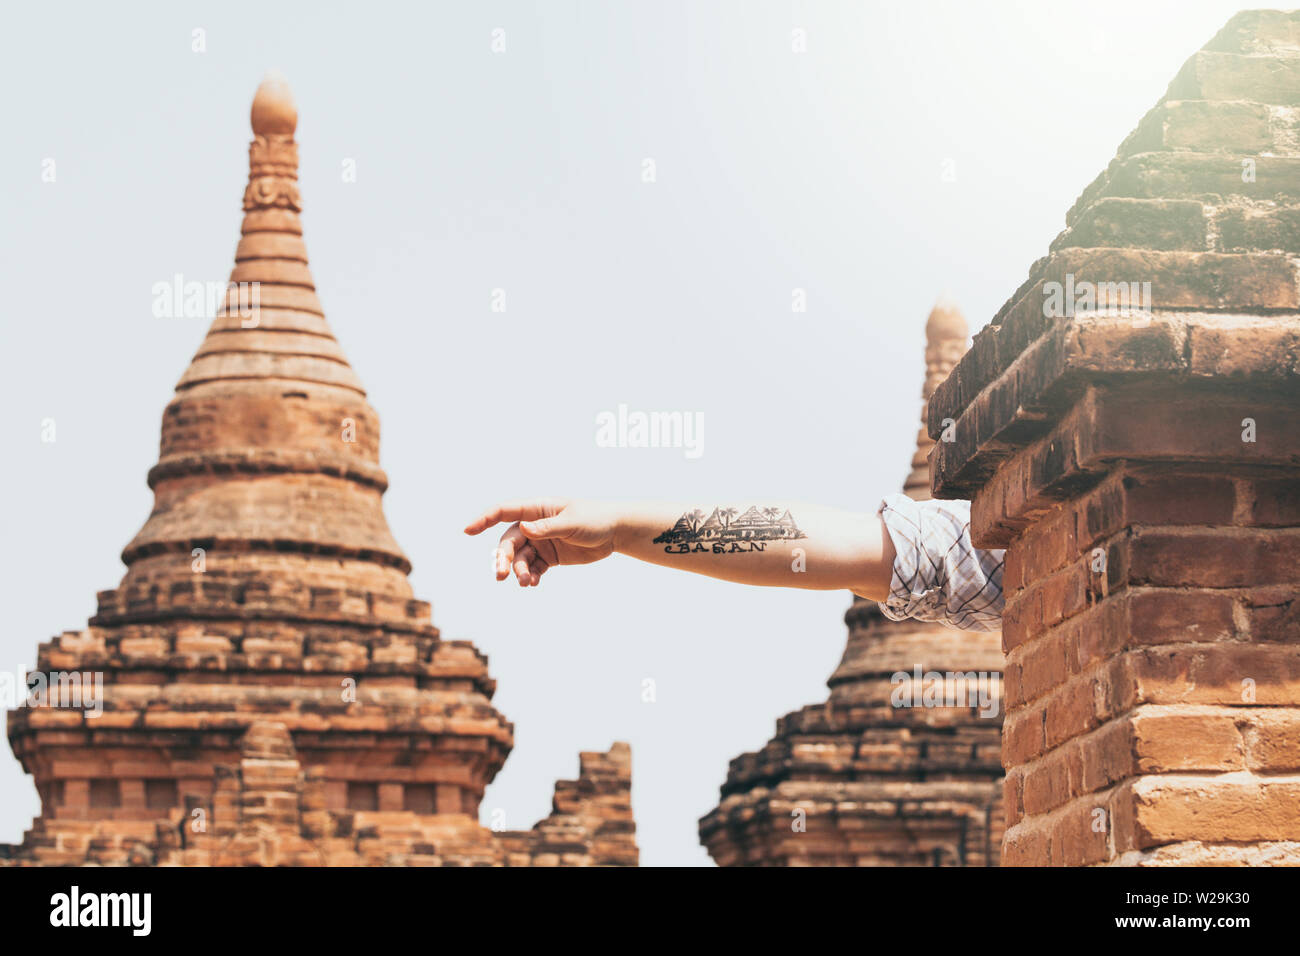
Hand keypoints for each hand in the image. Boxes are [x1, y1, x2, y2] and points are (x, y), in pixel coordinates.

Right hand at [463, 498, 620, 585]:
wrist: (615, 532)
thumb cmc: (595, 519)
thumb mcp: (573, 523)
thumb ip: (547, 527)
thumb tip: (523, 528)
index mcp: (537, 508)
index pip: (505, 511)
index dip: (484, 519)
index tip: (467, 530)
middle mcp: (534, 524)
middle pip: (510, 541)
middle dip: (504, 558)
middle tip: (502, 575)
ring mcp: (540, 541)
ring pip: (519, 557)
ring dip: (518, 570)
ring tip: (525, 582)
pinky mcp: (549, 557)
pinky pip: (532, 567)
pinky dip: (530, 575)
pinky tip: (532, 582)